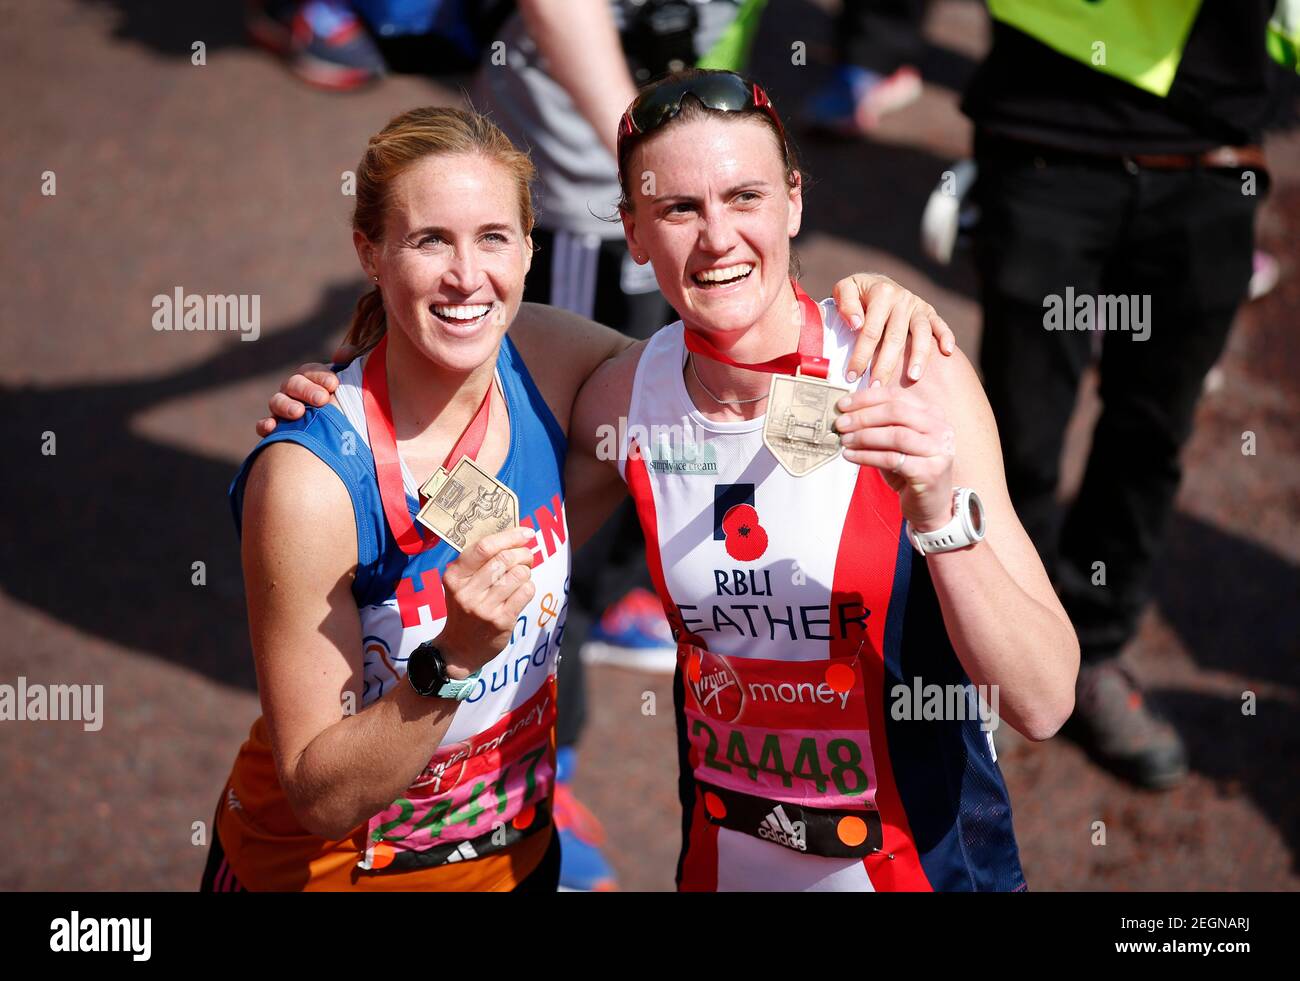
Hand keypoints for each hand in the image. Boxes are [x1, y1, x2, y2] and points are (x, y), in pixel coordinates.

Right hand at [254, 343, 360, 437]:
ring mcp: (281, 409)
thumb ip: (348, 368)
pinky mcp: (273, 430)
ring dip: (286, 405)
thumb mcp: (348, 389)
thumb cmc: (342, 409)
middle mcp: (293, 392)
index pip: (310, 371)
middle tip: (322, 400)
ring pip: (277, 401)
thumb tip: (346, 353)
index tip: (334, 385)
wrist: (334, 443)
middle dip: (307, 390)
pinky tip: (272, 427)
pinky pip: (264, 425)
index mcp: (310, 380)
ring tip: (298, 412)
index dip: (320, 376)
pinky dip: (265, 425)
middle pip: (293, 384)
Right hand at [435, 527, 536, 677]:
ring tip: (522, 575)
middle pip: (504, 559)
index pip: (484, 547)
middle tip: (527, 556)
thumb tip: (515, 536)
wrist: (459, 649)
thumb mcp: (461, 583)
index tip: (526, 532)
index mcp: (454, 576)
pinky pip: (525, 592)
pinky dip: (529, 586)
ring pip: (518, 575)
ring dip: (526, 571)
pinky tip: (522, 590)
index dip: (510, 536)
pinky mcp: (500, 621)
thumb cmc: (465, 607)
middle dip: (523, 553)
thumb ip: (480, 561)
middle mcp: (466, 591)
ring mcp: (483, 608)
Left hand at [830, 273, 955, 386]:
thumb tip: (856, 324)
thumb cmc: (858, 293)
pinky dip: (946, 336)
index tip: (851, 376)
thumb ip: (846, 303)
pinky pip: (940, 324)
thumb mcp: (845, 289)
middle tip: (876, 388)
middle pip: (895, 337)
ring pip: (921, 333)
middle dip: (885, 365)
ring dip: (918, 356)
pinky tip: (947, 352)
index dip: (860, 355)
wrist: (878, 283)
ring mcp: (918, 306)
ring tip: (912, 377)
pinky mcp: (929, 311)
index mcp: (881, 294)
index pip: (870, 330)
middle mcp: (902, 299)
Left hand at [834, 384, 955, 531]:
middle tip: (841, 423)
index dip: (867, 398)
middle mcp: (940, 429)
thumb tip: (848, 412)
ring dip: (864, 436)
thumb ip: (881, 425)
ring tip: (845, 440)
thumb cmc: (911, 470)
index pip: (897, 396)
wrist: (932, 505)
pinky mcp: (929, 472)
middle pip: (896, 412)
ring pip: (895, 435)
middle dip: (863, 416)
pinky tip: (851, 456)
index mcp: (932, 414)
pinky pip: (892, 459)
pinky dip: (867, 456)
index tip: (843, 404)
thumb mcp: (897, 442)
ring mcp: (938, 450)